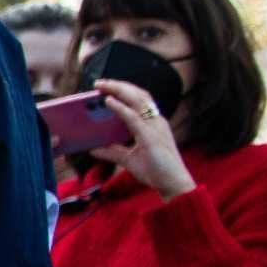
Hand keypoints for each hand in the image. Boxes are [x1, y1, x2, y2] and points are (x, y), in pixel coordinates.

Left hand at [86, 78, 192, 199]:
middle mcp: (156, 121)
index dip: (125, 90)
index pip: (140, 100)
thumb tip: (93, 150)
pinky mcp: (150, 136)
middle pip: (138, 95)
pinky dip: (120, 107)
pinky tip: (108, 101)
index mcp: (153, 124)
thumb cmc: (156, 171)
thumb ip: (112, 153)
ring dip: (118, 90)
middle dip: (119, 85)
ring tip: (102, 85)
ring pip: (137, 100)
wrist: (173, 184)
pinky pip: (133, 117)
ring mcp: (155, 127)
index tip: (107, 86)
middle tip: (99, 82)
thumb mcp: (128, 160)